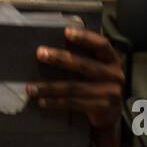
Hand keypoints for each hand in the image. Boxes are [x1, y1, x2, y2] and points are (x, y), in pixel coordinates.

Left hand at [27, 27, 124, 146]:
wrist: (112, 115)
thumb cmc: (99, 86)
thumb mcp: (98, 69)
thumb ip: (85, 58)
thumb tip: (52, 47)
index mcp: (113, 60)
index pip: (102, 44)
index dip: (85, 37)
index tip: (66, 31)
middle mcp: (115, 75)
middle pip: (85, 65)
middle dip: (61, 58)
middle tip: (40, 53)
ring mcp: (110, 93)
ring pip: (75, 88)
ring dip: (50, 87)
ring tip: (31, 87)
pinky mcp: (102, 108)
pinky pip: (75, 104)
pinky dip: (56, 102)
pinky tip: (42, 101)